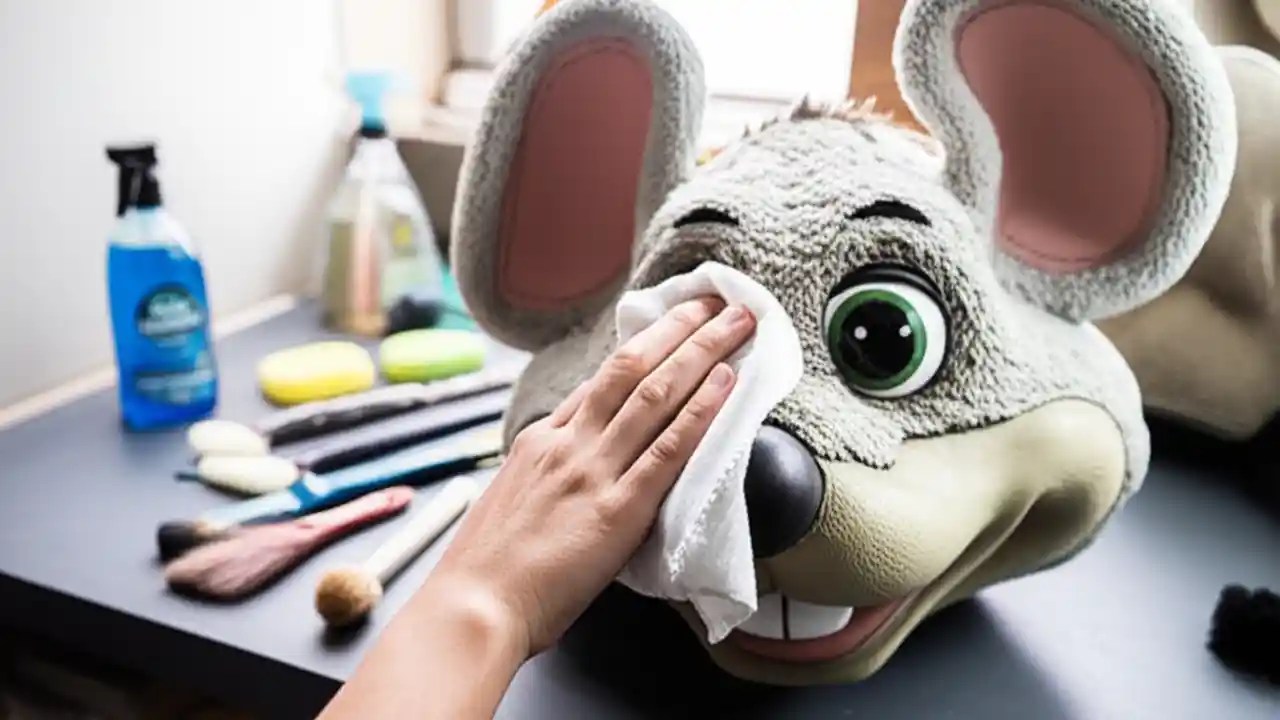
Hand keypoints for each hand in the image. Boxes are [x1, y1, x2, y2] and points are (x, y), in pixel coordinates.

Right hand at [421, 297, 755, 656]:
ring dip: (701, 352)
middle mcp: (568, 444)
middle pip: (631, 368)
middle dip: (677, 329)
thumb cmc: (487, 570)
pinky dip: (701, 410)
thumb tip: (569, 470)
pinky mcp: (618, 509)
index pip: (598, 383)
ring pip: (656, 394)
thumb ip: (544, 475)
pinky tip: (726, 384)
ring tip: (734, 324)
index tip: (669, 327)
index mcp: (541, 441)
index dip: (641, 349)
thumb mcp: (509, 501)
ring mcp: (593, 472)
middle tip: (712, 301)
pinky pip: (669, 448)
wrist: (473, 606)